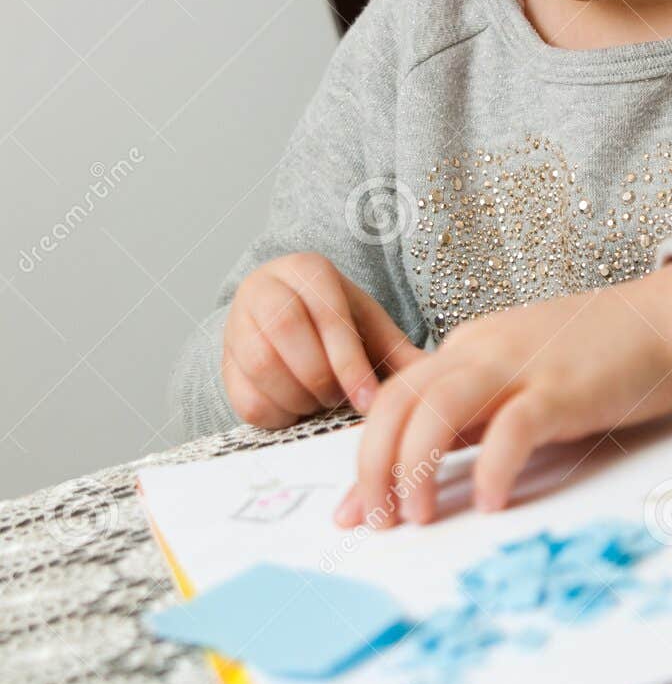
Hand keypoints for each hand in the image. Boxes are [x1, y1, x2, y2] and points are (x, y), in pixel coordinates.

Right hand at [221, 252, 420, 428]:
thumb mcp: (369, 327)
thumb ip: (400, 353)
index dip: (350, 364)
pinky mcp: (223, 362)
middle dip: (320, 379)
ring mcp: (236, 323)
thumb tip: (436, 385)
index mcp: (308, 269)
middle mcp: (264, 287)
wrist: (284, 318)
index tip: (368, 400)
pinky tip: (296, 407)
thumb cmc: (335, 324)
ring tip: (318, 400)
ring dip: (298, 397)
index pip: (328, 317)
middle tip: (338, 397)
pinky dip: (277, 413)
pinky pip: (245, 397)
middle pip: (287, 337)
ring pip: (261, 367)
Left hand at [333, 258, 671, 529]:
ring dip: (416, 469)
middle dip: (374, 467)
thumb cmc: (597, 359)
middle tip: (377, 523)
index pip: (394, 400)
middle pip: (399, 403)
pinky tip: (492, 504)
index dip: (365, 457)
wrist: (667, 322)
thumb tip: (421, 470)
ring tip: (420, 517)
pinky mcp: (563, 389)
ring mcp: (520, 367)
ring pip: (436, 410)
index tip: (353, 511)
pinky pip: (511, 430)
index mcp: (466, 351)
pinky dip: (492, 470)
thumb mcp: (517, 381)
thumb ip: (471, 418)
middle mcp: (481, 352)